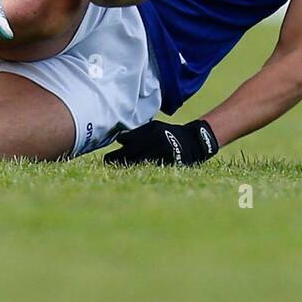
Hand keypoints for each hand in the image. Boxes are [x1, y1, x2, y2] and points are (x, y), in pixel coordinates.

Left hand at [104, 119, 218, 165]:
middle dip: (115, 162)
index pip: (125, 146)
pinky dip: (137, 172)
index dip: (114, 155)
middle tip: (107, 164)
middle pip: (127, 158)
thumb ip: (137, 133)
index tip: (108, 159)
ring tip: (116, 170)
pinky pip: (146, 170)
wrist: (193, 142)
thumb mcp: (154, 128)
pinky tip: (131, 174)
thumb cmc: (169, 133)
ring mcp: (159, 158)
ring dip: (124, 168)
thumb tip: (119, 140)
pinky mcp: (164, 166)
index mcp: (149, 136)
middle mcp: (152, 147)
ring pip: (135, 166)